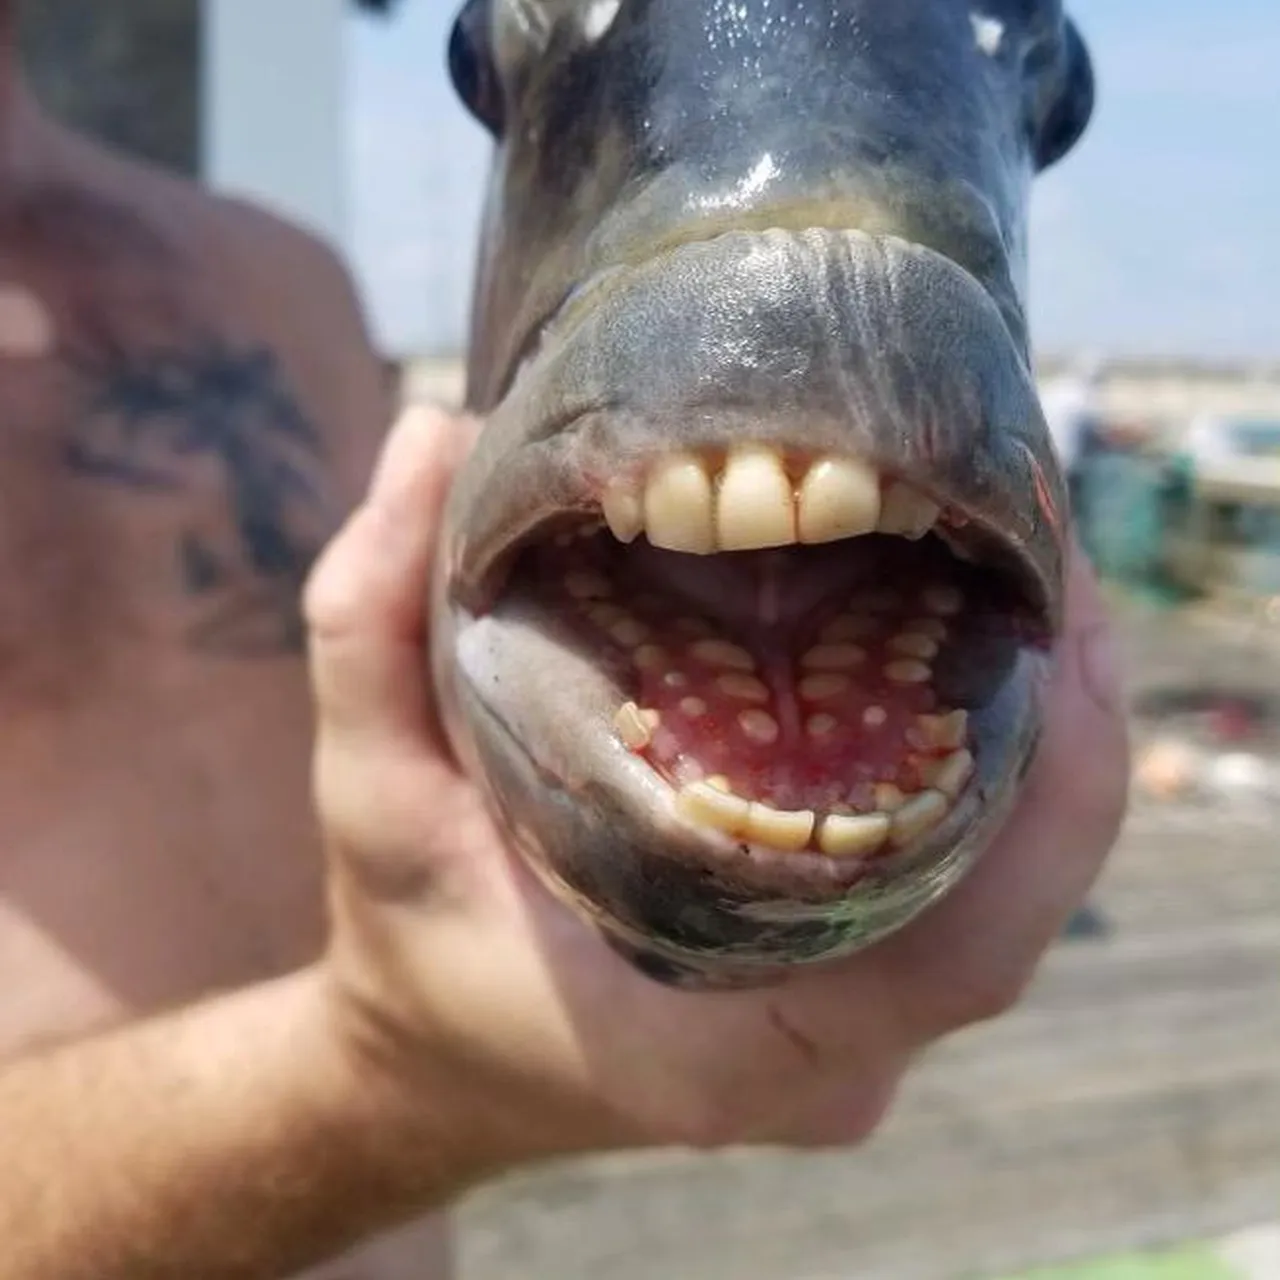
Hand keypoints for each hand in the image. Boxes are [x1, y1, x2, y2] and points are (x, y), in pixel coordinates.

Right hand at [304, 402, 1129, 1176]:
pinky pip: (968, 871)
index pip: (965, 955)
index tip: (1062, 614)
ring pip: (1007, 878)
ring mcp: (853, 1014)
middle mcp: (824, 1048)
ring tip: (1024, 564)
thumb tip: (436, 432)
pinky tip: (971, 636)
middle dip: (1062, 714)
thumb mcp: (367, 795)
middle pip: (1016, 893)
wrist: (442, 1047)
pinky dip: (996, 756)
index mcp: (721, 1047)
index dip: (1057, 794)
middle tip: (1042, 538)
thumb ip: (372, 622)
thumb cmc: (412, 940)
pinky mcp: (852, 971)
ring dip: (1039, 722)